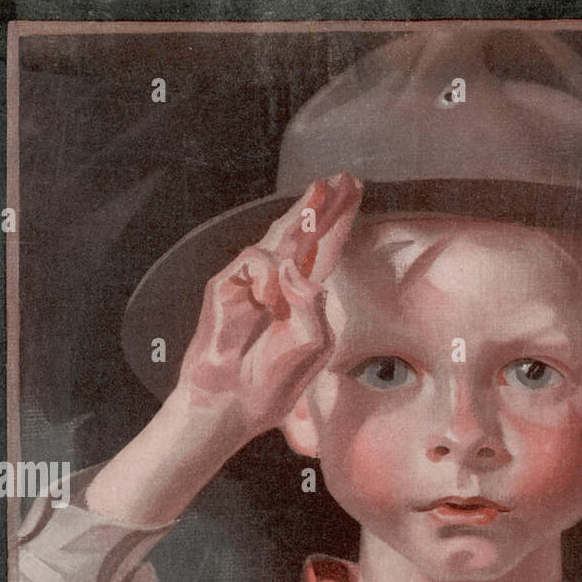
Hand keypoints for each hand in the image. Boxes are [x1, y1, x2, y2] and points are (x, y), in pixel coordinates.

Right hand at [174, 171, 362, 440]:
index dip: (340, 221)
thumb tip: (292, 267)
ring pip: (278, 236)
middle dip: (322, 204)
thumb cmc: (274, 381)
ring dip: (304, 214)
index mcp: (305, 299)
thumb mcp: (314, 344)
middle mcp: (280, 285)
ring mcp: (252, 284)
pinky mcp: (226, 287)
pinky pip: (256, 262)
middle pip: (303, 234)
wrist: (234, 404)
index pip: (326, 251)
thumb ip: (313, 304)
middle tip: (341, 177)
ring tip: (322, 189)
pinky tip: (271, 298)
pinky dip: (269, 277)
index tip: (354, 190)